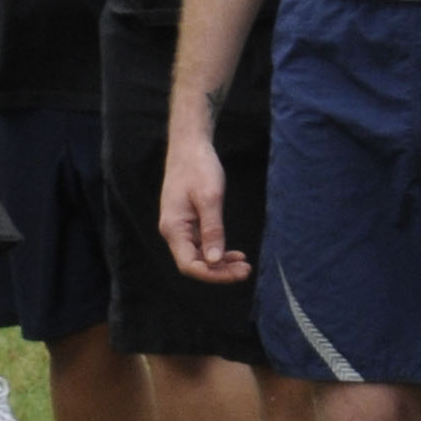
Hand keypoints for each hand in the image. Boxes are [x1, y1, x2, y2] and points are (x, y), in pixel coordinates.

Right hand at [158, 116, 243, 285]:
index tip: (237, 272)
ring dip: (221, 264)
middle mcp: (173, 232)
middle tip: (247, 271)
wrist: (189, 145)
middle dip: (220, 271)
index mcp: (174, 228)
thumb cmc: (198, 167)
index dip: (213, 274)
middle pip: (195, 264)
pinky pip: (201, 245)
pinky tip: (234, 254)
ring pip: (199, 257)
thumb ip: (212, 230)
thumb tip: (215, 261)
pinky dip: (218, 251)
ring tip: (244, 265)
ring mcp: (180, 228)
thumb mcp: (210, 197)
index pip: (190, 265)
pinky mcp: (188, 222)